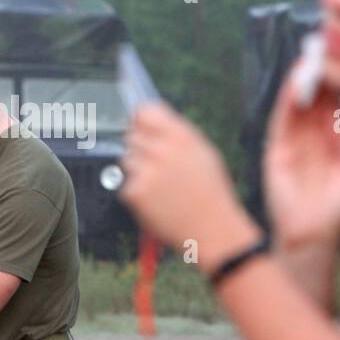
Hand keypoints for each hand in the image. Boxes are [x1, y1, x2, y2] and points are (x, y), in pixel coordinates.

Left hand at [118, 102, 260, 270]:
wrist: (212, 228)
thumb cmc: (210, 191)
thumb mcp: (203, 152)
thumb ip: (176, 133)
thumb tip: (152, 118)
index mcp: (180, 136)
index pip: (144, 111)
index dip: (140, 119)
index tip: (140, 124)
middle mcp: (161, 150)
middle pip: (131, 135)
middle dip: (140, 146)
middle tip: (156, 163)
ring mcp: (145, 171)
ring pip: (127, 159)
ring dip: (138, 169)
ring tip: (161, 184)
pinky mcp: (134, 192)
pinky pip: (127, 183)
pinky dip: (138, 191)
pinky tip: (158, 199)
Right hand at [263, 70, 339, 249]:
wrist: (315, 234)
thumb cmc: (337, 208)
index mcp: (330, 139)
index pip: (331, 104)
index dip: (334, 83)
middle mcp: (310, 136)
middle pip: (312, 99)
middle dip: (317, 76)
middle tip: (323, 51)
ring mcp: (292, 142)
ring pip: (296, 106)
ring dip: (300, 83)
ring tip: (307, 62)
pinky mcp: (276, 150)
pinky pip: (281, 121)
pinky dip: (287, 102)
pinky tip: (295, 86)